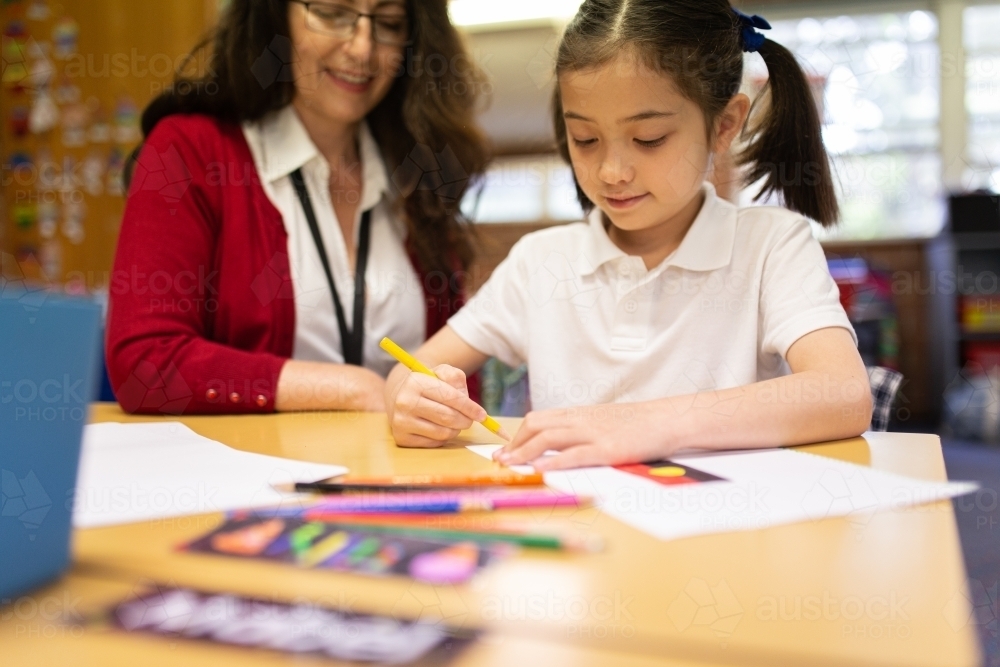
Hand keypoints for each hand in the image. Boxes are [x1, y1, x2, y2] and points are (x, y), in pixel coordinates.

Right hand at [389, 365, 486, 447]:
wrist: (400, 397)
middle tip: (470, 420)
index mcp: (415, 382)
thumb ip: (456, 379)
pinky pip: (434, 443)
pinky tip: (440, 428)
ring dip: (455, 430)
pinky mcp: (401, 438)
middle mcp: (405, 402)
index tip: (482, 415)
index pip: (450, 397)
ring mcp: (401, 422)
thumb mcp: (441, 373)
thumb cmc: (427, 385)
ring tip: (454, 422)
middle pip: (448, 417)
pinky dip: (443, 437)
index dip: (470, 407)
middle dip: (465, 420)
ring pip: (443, 433)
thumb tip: (469, 403)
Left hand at [494, 403, 670, 470]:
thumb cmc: (638, 424)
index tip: (505, 450)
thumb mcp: (604, 421)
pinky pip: (574, 455)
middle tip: (500, 460)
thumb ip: (582, 429)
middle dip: (514, 444)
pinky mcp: (607, 449)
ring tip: (508, 465)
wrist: (667, 419)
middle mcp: (581, 420)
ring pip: (548, 438)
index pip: (538, 420)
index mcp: (579, 414)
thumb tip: (561, 443)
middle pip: (536, 426)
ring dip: (524, 453)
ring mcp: (593, 433)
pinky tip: (539, 470)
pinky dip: (553, 462)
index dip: (518, 435)